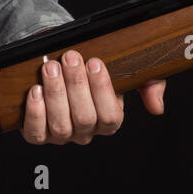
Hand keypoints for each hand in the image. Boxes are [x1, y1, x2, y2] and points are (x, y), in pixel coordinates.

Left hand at [20, 49, 165, 144]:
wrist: (59, 60)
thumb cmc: (93, 68)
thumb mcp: (127, 72)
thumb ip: (149, 85)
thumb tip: (157, 107)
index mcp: (108, 121)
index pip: (110, 115)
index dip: (102, 89)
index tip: (94, 62)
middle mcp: (86, 132)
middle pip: (84, 119)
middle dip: (76, 85)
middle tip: (69, 58)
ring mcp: (61, 136)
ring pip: (60, 126)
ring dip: (55, 94)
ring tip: (51, 68)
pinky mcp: (38, 134)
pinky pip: (36, 133)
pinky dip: (36, 113)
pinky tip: (36, 91)